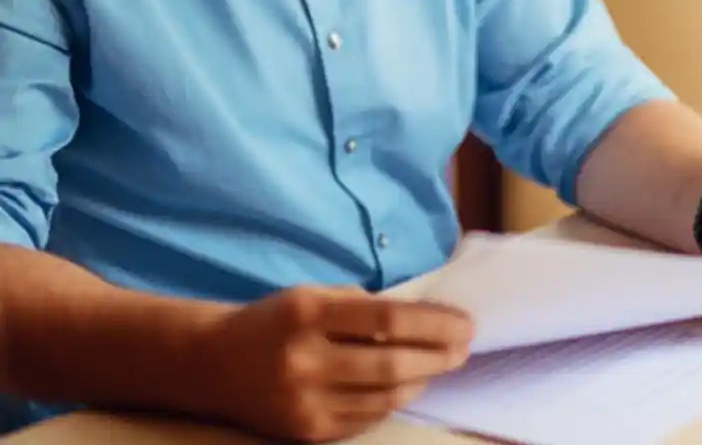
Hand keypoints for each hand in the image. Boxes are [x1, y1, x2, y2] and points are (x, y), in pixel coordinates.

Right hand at [190, 285, 473, 442]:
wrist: (211, 364)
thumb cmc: (276, 321)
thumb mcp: (313, 295)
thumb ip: (363, 306)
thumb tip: (427, 319)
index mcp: (307, 313)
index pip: (387, 319)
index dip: (434, 323)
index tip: (465, 322)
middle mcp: (304, 359)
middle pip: (391, 364)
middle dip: (439, 356)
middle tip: (464, 347)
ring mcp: (304, 401)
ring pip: (384, 397)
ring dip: (421, 380)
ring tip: (440, 364)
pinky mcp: (306, 431)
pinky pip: (366, 418)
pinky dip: (393, 401)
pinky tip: (406, 385)